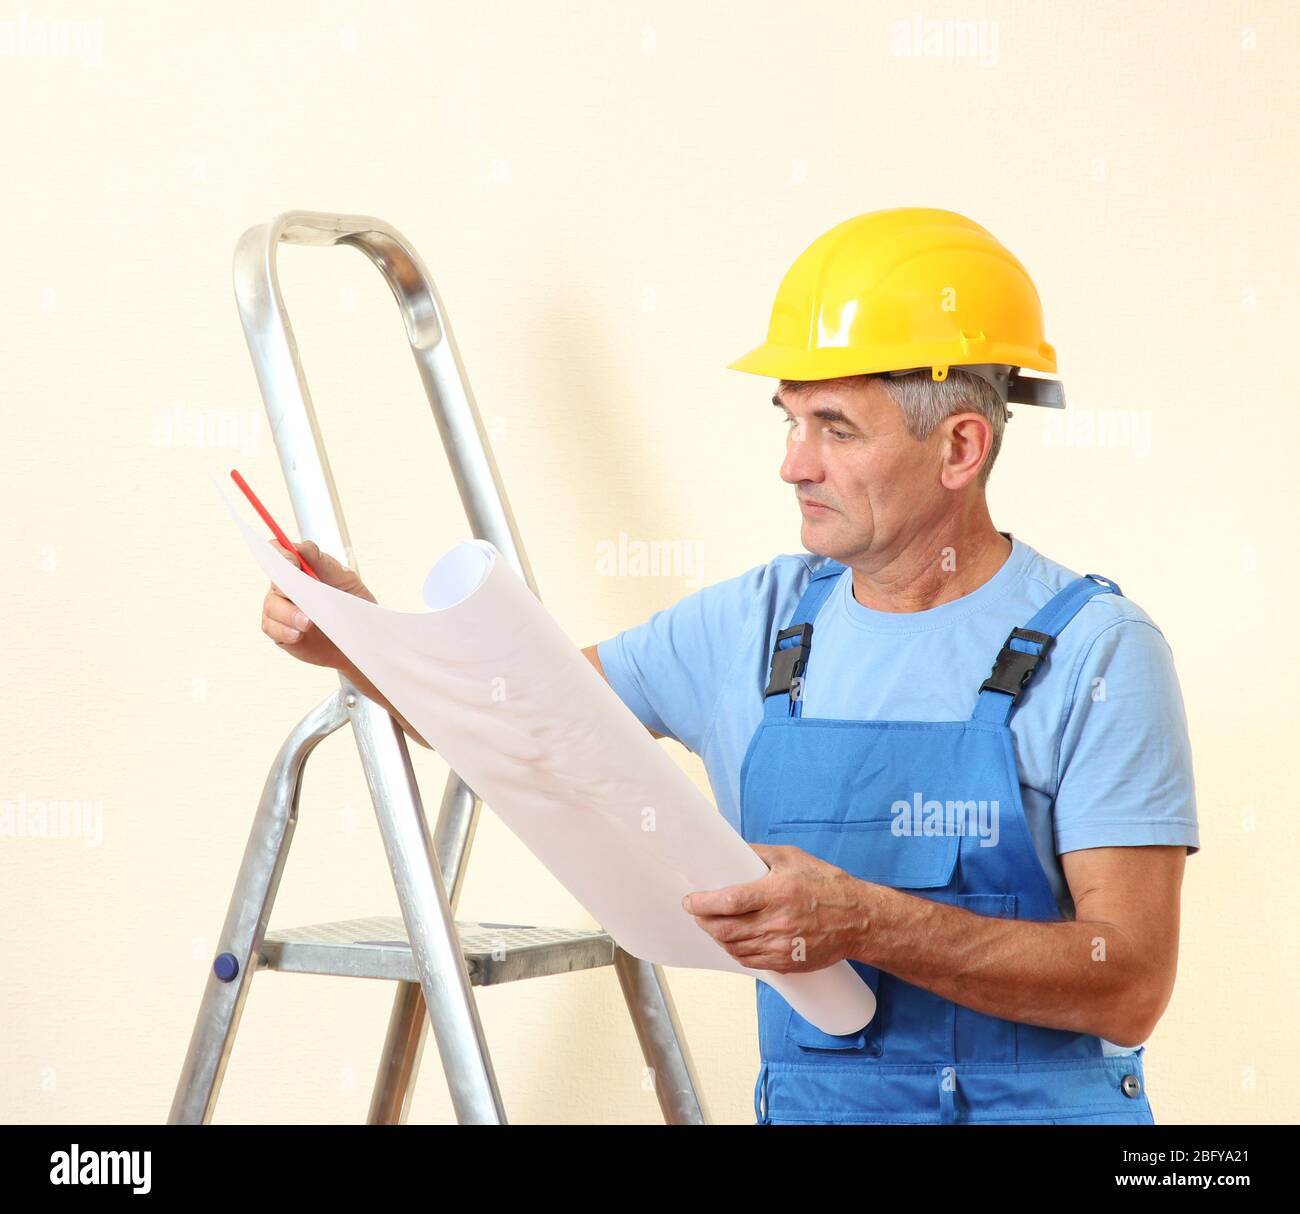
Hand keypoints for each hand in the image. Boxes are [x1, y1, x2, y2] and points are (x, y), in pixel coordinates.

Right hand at [261, 538, 375, 670]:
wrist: (360, 637)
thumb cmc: (352, 605)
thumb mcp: (346, 581)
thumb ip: (325, 564)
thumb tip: (305, 547)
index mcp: (302, 568)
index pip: (280, 552)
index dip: (281, 553)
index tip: (292, 561)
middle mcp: (287, 586)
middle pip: (275, 580)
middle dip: (287, 586)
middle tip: (302, 595)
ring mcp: (281, 608)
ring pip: (272, 605)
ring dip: (289, 613)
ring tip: (308, 622)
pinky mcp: (280, 631)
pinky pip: (272, 628)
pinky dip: (285, 630)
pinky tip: (298, 634)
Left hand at [681, 843, 872, 971]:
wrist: (858, 920)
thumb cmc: (827, 884)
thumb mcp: (793, 858)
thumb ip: (759, 854)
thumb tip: (731, 850)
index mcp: (777, 893)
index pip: (730, 901)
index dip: (704, 903)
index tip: (690, 900)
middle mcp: (777, 923)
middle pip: (726, 930)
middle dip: (704, 922)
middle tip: (697, 912)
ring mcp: (781, 947)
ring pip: (734, 948)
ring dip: (717, 937)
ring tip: (712, 924)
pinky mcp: (786, 963)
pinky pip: (750, 961)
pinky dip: (735, 951)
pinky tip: (732, 940)